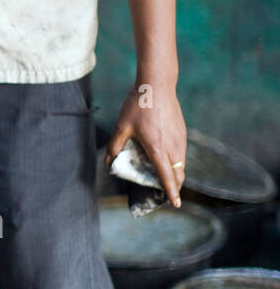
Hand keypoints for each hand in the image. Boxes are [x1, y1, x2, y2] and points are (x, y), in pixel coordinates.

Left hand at [104, 82, 187, 207]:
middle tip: (165, 194)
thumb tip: (107, 162)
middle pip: (178, 174)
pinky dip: (176, 162)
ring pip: (181, 164)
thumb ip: (114, 146)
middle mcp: (172, 146)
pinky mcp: (182, 132)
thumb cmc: (139, 105)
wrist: (157, 85)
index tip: (175, 204)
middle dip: (174, 186)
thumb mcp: (122, 126)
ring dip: (175, 174)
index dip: (171, 192)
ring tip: (163, 178)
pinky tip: (164, 158)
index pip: (166, 176)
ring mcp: (180, 139)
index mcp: (158, 148)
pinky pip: (181, 153)